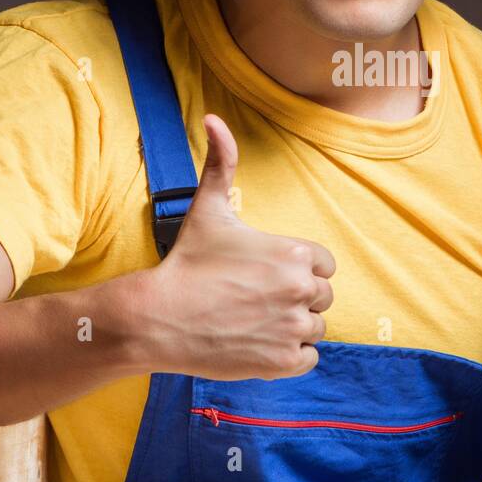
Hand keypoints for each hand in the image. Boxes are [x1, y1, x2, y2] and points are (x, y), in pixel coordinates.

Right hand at [122, 113, 335, 379]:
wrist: (157, 317)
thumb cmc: (186, 261)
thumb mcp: (208, 208)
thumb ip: (220, 162)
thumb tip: (213, 118)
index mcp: (296, 253)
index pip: (323, 264)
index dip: (298, 268)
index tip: (267, 273)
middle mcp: (301, 290)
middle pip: (322, 296)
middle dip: (296, 297)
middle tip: (256, 298)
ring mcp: (293, 328)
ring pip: (316, 328)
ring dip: (293, 326)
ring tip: (255, 320)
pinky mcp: (283, 362)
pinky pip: (309, 359)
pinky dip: (290, 355)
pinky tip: (260, 342)